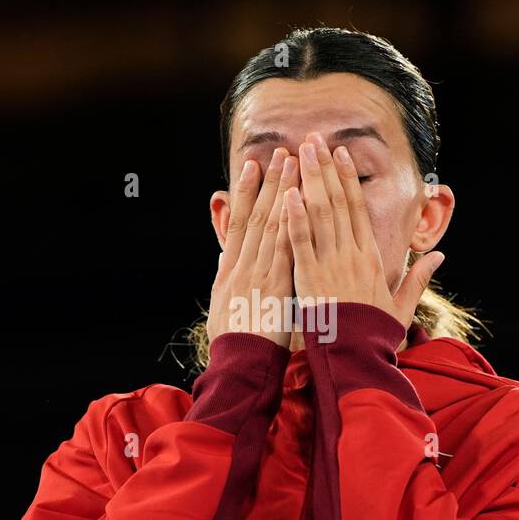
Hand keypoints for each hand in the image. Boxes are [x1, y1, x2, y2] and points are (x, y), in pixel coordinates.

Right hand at [206, 147, 299, 347]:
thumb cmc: (233, 345)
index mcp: (229, 271)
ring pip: (271, 224)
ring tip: (293, 163)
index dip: (247, 192)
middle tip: (282, 152)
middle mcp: (242, 266)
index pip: (239, 223)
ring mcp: (258, 274)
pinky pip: (284, 248)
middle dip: (271, 182)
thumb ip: (227, 281)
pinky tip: (298, 200)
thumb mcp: (221, 308)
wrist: (238, 367)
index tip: (254, 166)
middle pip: (257, 215)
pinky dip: (290, 222)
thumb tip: (226, 260)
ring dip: (283, 191)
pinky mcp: (275, 287)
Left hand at [285, 132, 442, 333]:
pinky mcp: (310, 280)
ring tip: (299, 153)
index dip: (348, 178)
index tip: (340, 153)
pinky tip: (287, 194)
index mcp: (372, 256)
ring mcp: (332, 265)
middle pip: (338, 202)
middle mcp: (353, 254)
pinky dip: (294, 218)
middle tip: (313, 139)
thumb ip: (418, 278)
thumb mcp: (402, 305)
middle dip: (325, 168)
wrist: (357, 359)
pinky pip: (301, 244)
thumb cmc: (375, 335)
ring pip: (320, 215)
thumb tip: (439, 257)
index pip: (358, 208)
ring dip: (309, 181)